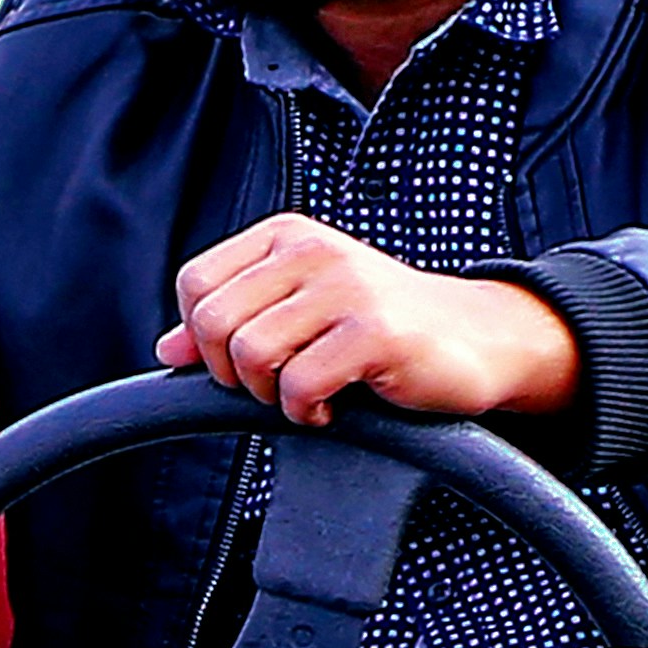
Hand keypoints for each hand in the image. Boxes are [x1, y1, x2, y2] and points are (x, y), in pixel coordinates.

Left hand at [159, 216, 583, 426]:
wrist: (478, 337)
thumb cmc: (383, 328)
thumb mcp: (302, 312)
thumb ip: (236, 321)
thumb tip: (169, 348)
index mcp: (287, 236)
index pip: (197, 282)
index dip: (203, 336)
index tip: (241, 362)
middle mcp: (313, 251)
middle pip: (216, 322)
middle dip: (231, 373)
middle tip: (273, 387)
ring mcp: (346, 288)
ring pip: (251, 353)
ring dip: (269, 395)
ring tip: (306, 395)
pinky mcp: (375, 332)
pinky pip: (300, 383)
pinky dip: (306, 411)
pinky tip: (334, 407)